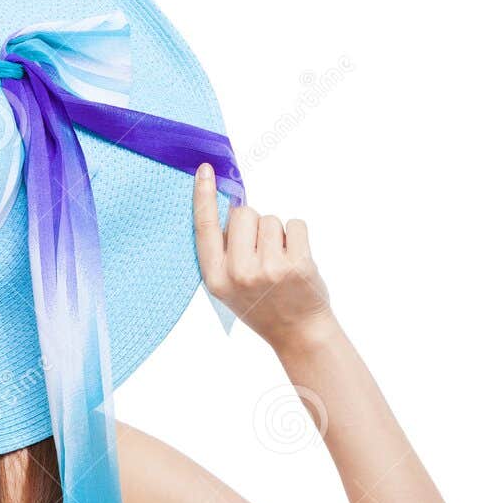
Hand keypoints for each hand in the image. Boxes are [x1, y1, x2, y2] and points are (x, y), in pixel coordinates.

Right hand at [193, 163, 333, 351]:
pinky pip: (296, 225)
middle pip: (243, 214)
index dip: (204, 196)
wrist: (298, 332)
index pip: (205, 227)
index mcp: (216, 277)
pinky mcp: (297, 264)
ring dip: (278, 234)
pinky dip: (298, 236)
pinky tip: (296, 259)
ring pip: (271, 219)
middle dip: (254, 223)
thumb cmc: (262, 304)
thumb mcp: (228, 286)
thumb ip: (223, 252)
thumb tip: (232, 207)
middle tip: (261, 250)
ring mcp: (269, 268)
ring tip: (280, 260)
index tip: (206, 170)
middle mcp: (239, 272)